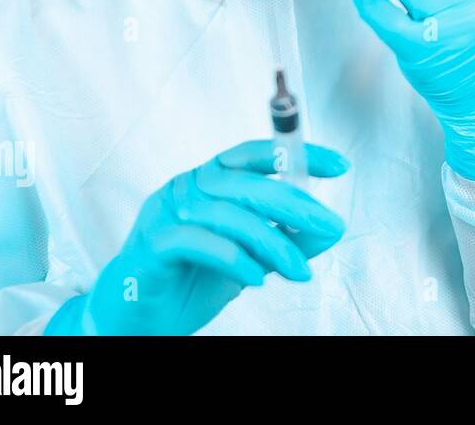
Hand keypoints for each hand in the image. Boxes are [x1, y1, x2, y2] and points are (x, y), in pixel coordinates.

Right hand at [44, 140, 348, 335]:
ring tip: (300, 272)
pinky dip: (234, 259)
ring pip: (227, 215)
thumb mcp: (250, 259)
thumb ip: (286, 240)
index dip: (295, 154)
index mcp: (207, 181)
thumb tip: (332, 228)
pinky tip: (257, 279)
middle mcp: (184, 188)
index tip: (339, 165)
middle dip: (294, 204)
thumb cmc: (192, 282)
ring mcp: (163, 214)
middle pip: (244, 183)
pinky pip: (199, 243)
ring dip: (272, 245)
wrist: (135, 320)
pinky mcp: (151, 245)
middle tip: (330, 226)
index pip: (253, 154)